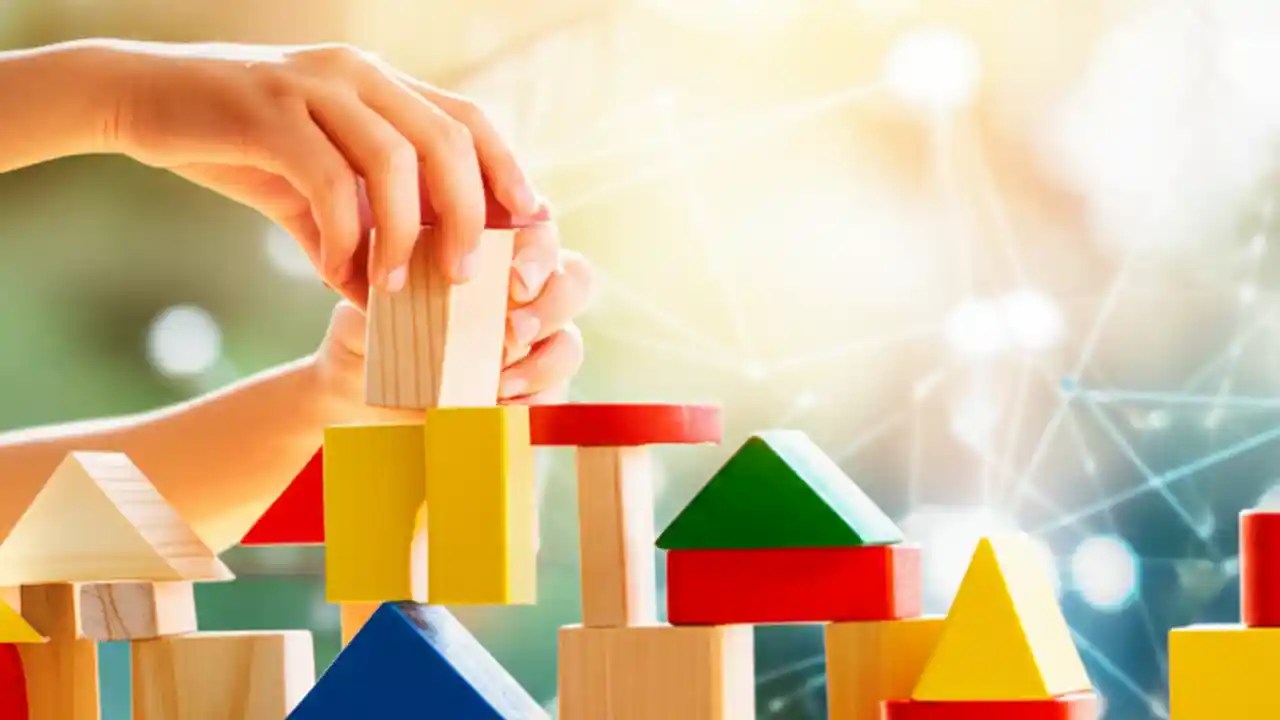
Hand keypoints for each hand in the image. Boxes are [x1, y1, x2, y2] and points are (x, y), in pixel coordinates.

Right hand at [98, 41, 537, 303]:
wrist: (136, 100)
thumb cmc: (232, 144)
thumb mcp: (307, 187)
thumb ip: (355, 229)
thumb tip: (388, 296)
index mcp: (377, 84)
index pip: (466, 119)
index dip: (508, 170)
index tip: (532, 223)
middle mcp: (357, 75)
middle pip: (447, 138)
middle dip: (471, 214)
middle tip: (467, 277)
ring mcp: (313, 85)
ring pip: (395, 158)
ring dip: (406, 233)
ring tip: (400, 286)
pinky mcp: (267, 108)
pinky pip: (328, 178)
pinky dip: (344, 233)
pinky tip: (337, 271)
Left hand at [314, 220, 593, 412]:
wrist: (360, 384)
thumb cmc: (372, 320)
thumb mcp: (375, 289)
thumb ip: (399, 275)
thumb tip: (409, 271)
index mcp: (495, 248)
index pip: (540, 233)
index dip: (539, 254)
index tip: (514, 282)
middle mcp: (528, 288)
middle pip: (575, 281)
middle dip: (551, 306)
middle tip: (511, 333)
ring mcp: (537, 340)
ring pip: (572, 341)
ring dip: (545, 362)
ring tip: (500, 383)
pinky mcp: (535, 386)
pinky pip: (556, 392)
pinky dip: (533, 401)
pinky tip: (499, 408)